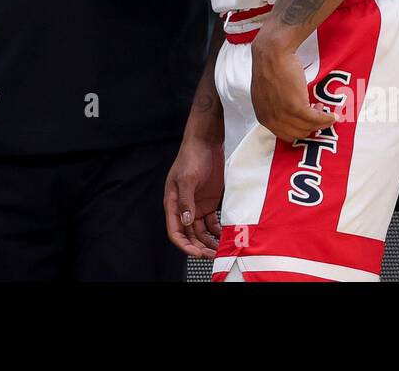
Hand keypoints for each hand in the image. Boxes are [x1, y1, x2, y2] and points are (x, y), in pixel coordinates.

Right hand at [164, 135, 224, 257]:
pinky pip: (212, 222)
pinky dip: (217, 231)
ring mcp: (197, 205)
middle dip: (199, 247)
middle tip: (213, 256)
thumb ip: (186, 200)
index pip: (175, 230)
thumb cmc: (192, 156)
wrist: (207, 142)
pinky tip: (225, 236)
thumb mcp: (187, 178)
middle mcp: (184, 207)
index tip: (196, 254)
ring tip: (220, 250)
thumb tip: (185, 221)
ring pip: (201, 231)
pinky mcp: (210, 202)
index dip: (184, 245)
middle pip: (189, 234)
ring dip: (209, 242)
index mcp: (173, 202)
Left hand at [250, 28, 335, 143]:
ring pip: (308, 127)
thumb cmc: (270, 67)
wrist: (272, 53)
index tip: (307, 121)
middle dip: (310, 126)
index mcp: (263, 117)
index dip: (299, 128)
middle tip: (317, 113)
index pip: (285, 135)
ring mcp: (283, 114)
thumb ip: (274, 108)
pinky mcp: (296, 107)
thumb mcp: (266, 94)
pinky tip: (332, 115)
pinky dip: (327, 119)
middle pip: (298, 134)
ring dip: (320, 122)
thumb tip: (289, 115)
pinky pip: (316, 119)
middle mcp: (271, 119)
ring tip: (324, 111)